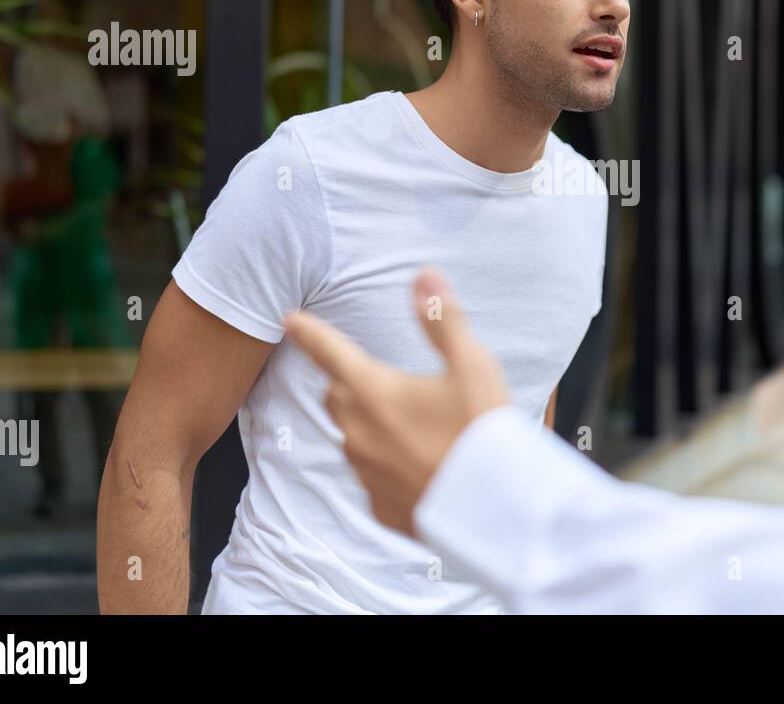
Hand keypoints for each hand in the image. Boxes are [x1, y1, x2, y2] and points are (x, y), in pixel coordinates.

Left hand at [283, 269, 510, 536]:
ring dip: (372, 425)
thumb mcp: (471, 366)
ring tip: (416, 426)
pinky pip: (372, 476)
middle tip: (383, 379)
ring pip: (354, 438)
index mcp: (374, 392)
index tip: (290, 320)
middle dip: (349, 382)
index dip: (310, 333)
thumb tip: (422, 276)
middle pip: (338, 396)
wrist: (494, 508)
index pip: (330, 352)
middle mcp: (359, 434)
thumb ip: (442, 320)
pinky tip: (420, 464)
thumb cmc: (482, 431)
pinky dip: (388, 464)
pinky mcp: (380, 507)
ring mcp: (366, 474)